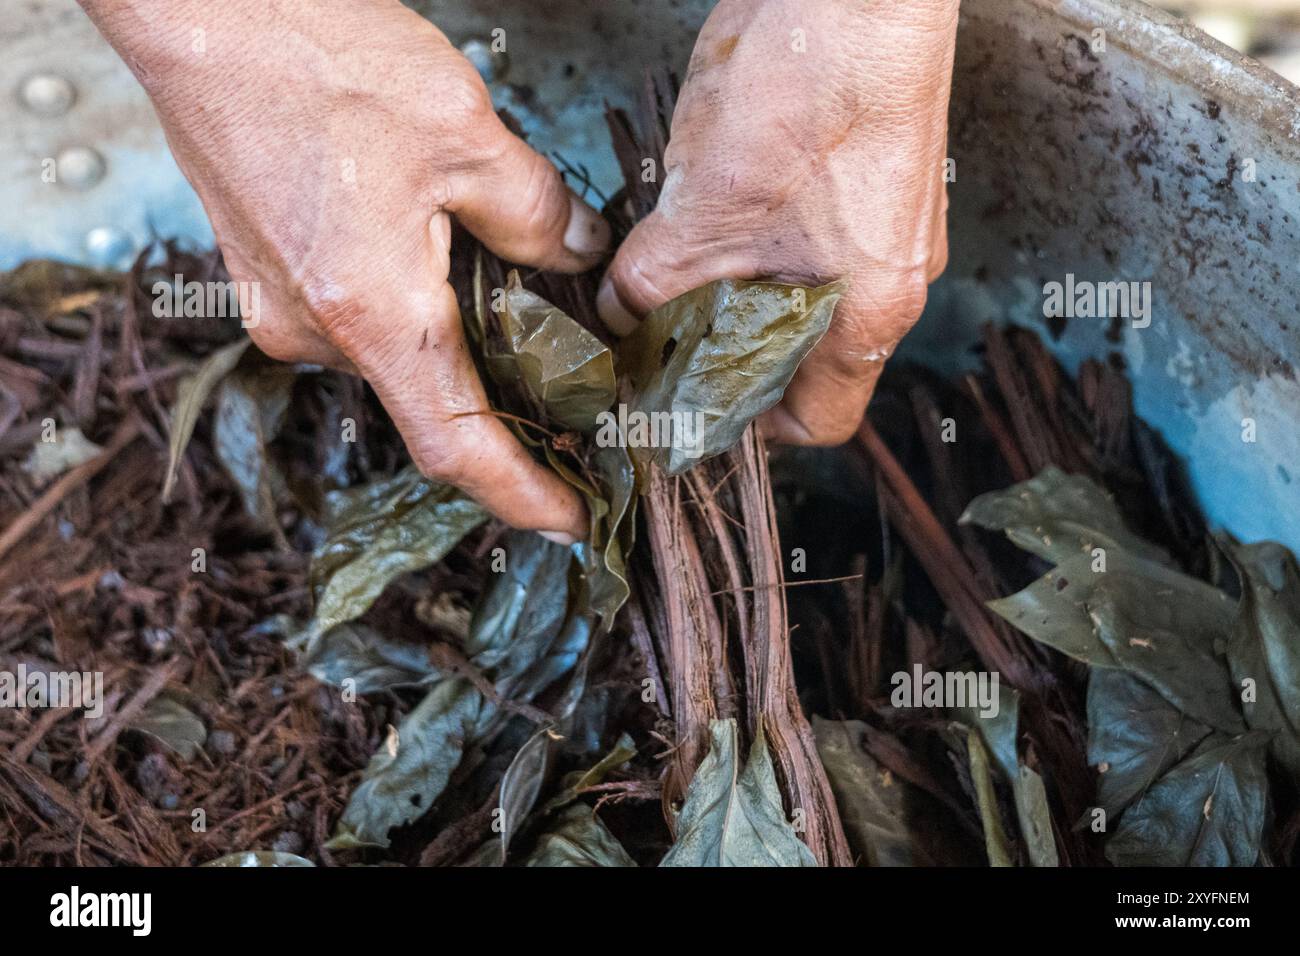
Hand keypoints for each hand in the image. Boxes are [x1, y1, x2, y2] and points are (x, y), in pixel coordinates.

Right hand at [80, 0, 608, 540]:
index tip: (571, 520)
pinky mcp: (263, 275)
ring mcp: (280, 307)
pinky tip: (444, 264)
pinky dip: (408, 310)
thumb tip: (579, 252)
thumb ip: (536, 213)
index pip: (456, 445)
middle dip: (504, 404)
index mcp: (371, 314)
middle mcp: (315, 331)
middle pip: (429, 401)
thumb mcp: (464, 136)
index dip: (520, 494)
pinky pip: (352, 319)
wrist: (202, 14)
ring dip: (455, 342)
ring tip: (520, 308)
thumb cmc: (317, 62)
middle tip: (576, 394)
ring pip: (391, 354)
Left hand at [597, 0, 956, 444]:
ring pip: (799, 286)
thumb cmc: (812, 88)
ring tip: (680, 255)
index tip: (692, 407)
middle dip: (730, 346)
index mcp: (870, 311)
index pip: (820, 421)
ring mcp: (885, 220)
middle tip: (664, 331)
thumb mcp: (703, 212)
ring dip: (737, 282)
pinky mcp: (866, 168)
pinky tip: (708, 197)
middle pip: (804, 353)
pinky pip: (806, 228)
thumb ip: (652, 287)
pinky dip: (754, 230)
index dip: (754, 428)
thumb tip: (617, 318)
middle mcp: (891, 276)